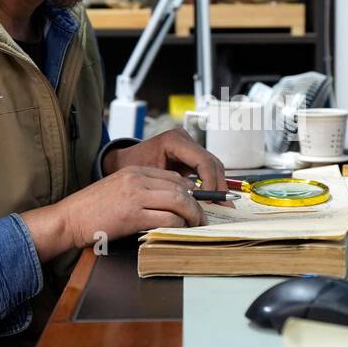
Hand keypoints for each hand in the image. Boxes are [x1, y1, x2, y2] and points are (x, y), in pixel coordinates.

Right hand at [19, 165, 205, 256]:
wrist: (68, 219)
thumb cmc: (90, 208)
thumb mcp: (118, 189)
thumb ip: (142, 189)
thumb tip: (170, 200)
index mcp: (133, 171)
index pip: (173, 177)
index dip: (191, 191)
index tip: (196, 202)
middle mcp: (136, 180)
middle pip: (181, 188)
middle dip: (197, 204)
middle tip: (202, 216)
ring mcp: (135, 197)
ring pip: (179, 202)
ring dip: (192, 215)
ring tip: (195, 225)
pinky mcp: (133, 216)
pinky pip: (167, 219)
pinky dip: (179, 226)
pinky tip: (180, 231)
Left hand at [103, 127, 227, 199]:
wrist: (123, 161)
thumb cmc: (131, 167)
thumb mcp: (149, 178)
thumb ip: (171, 188)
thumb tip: (193, 203)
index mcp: (174, 140)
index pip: (202, 160)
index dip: (210, 181)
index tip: (210, 200)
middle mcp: (185, 139)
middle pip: (212, 163)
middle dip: (219, 186)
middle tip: (224, 206)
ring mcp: (189, 146)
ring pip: (213, 166)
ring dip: (218, 186)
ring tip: (222, 206)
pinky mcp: (191, 155)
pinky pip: (207, 170)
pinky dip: (211, 184)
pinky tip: (213, 200)